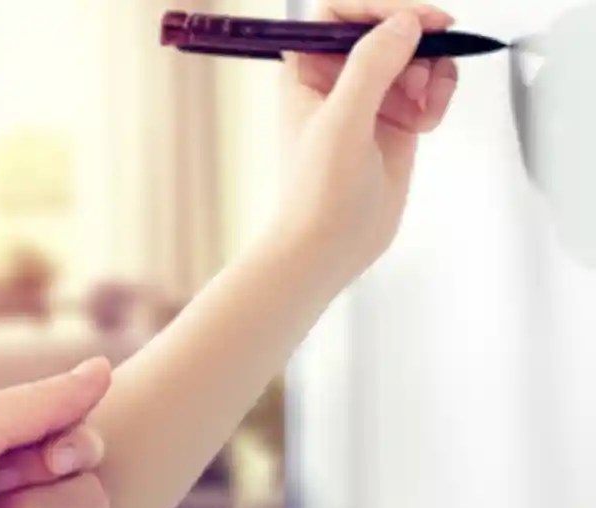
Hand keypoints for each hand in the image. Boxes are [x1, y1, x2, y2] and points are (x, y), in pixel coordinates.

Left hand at [278, 1, 460, 279]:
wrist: (328, 247)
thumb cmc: (318, 190)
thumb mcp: (342, 121)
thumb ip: (371, 65)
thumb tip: (405, 23)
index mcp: (306, 70)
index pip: (340, 13)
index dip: (379, 7)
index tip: (417, 19)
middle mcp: (336, 79)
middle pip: (386, 29)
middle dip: (416, 41)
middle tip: (438, 57)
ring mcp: (369, 100)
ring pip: (414, 57)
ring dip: (432, 72)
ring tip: (426, 107)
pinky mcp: (395, 122)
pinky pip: (428, 87)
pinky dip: (437, 97)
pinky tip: (427, 124)